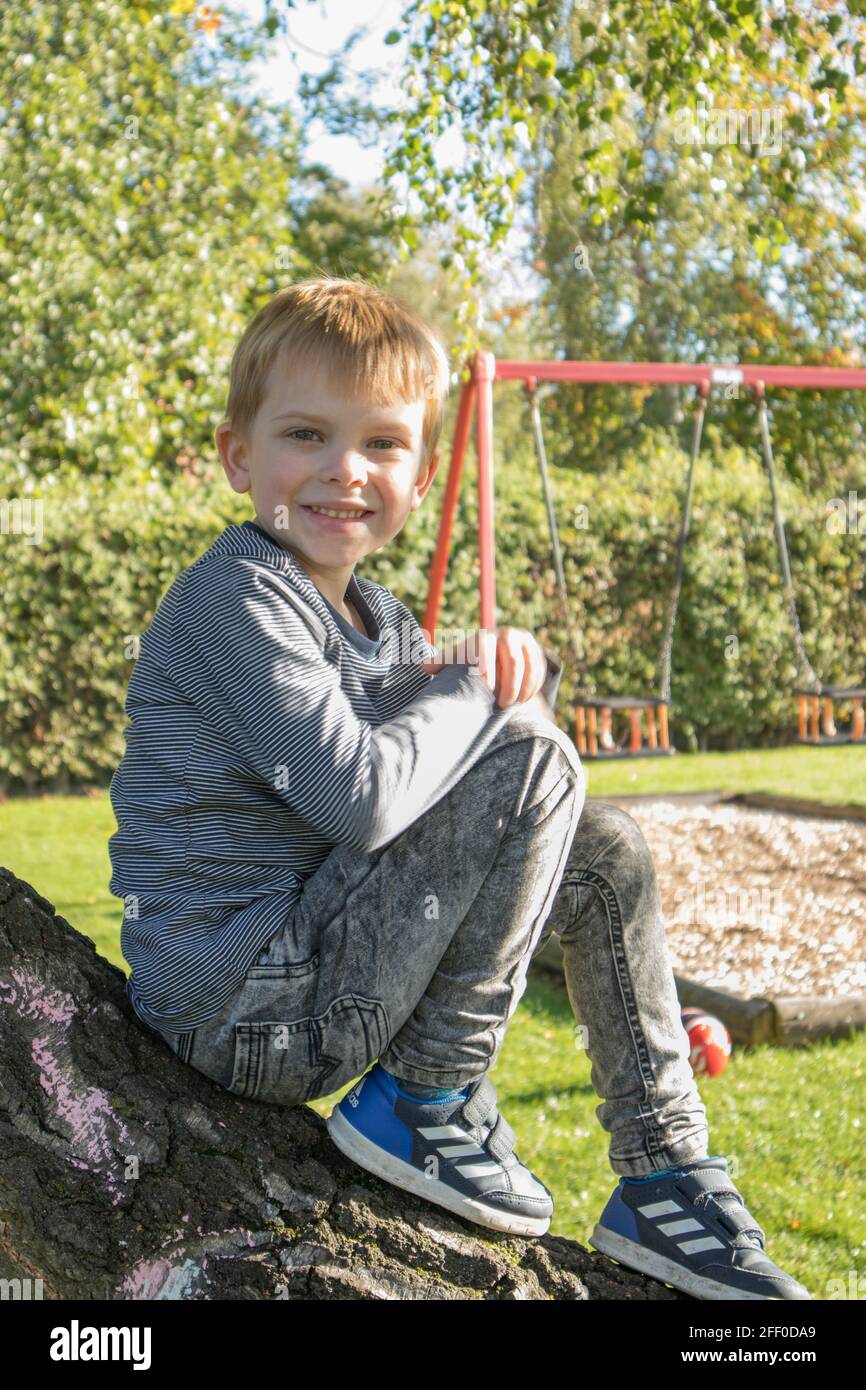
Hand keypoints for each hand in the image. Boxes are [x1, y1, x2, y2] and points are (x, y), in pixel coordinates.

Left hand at [420, 626, 547, 709]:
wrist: (497, 650)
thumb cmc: (472, 659)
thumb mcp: (458, 659)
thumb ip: (442, 663)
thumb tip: (423, 667)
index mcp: (484, 636)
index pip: (485, 648)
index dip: (486, 666)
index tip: (486, 688)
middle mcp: (507, 634)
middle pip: (512, 659)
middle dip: (509, 684)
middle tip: (502, 704)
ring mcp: (524, 642)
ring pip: (529, 665)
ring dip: (524, 687)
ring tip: (515, 705)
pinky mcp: (536, 651)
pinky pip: (539, 669)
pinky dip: (533, 687)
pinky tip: (525, 700)